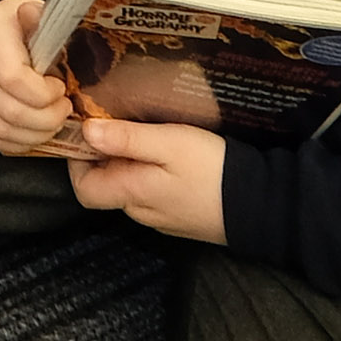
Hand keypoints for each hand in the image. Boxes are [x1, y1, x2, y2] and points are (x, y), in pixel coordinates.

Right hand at [0, 0, 82, 159]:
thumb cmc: (16, 21)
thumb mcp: (34, 10)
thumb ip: (42, 19)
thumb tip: (39, 16)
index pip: (13, 79)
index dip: (43, 94)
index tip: (60, 88)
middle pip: (9, 111)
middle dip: (46, 119)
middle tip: (64, 110)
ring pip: (0, 130)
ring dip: (34, 135)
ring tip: (52, 123)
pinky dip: (16, 143)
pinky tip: (34, 134)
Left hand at [69, 114, 229, 244]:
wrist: (262, 205)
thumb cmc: (213, 170)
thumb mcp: (169, 143)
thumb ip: (127, 139)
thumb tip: (85, 132)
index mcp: (132, 193)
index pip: (83, 189)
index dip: (78, 162)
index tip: (88, 132)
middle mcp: (142, 212)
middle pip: (107, 186)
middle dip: (106, 157)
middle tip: (120, 123)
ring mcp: (163, 218)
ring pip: (132, 189)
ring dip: (131, 163)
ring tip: (146, 133)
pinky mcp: (182, 217)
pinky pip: (153, 194)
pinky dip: (151, 174)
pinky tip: (170, 155)